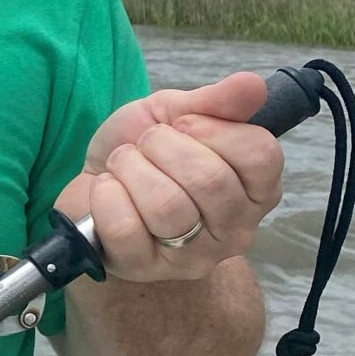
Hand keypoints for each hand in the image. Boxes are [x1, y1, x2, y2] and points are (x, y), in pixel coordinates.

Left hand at [56, 72, 283, 283]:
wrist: (94, 181)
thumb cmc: (144, 150)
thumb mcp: (177, 112)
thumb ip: (216, 101)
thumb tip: (253, 85)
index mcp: (257, 188)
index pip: (260, 155)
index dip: (214, 129)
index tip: (185, 125)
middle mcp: (236, 229)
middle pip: (210, 180)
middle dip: (163, 146)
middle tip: (147, 146)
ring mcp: (193, 257)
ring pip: (166, 206)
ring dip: (131, 169)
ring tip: (123, 165)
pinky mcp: (146, 270)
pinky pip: (124, 227)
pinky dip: (105, 196)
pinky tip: (107, 191)